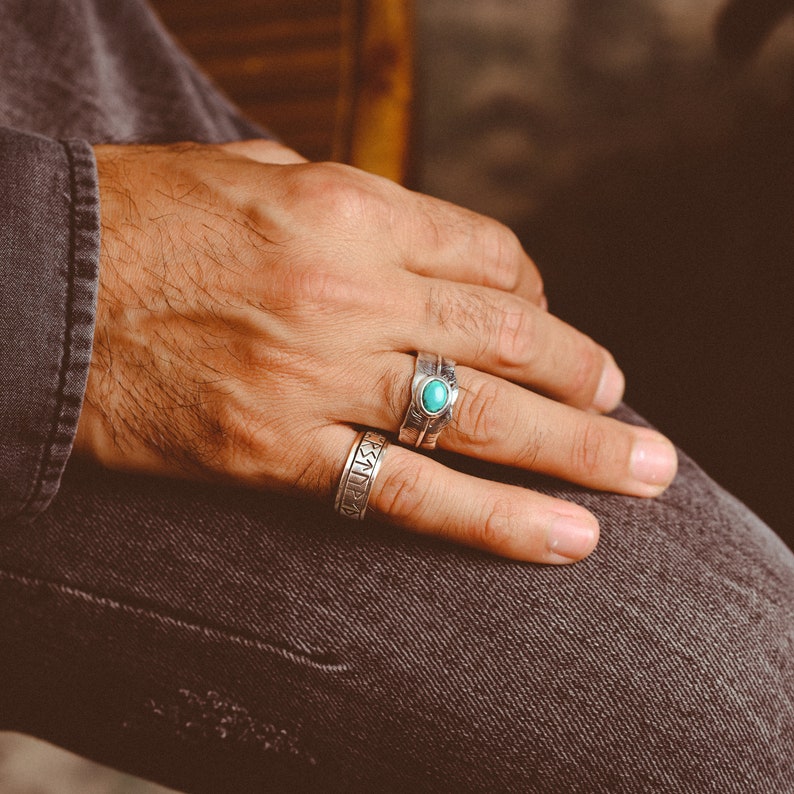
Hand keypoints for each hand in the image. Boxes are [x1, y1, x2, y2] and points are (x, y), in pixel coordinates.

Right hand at [75, 140, 676, 563]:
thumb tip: (419, 234)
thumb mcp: (259, 173)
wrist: (42, 283)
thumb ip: (350, 202)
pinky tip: (562, 539)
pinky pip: (406, 493)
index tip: (551, 329)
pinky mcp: (278, 452)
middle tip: (626, 408)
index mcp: (348, 207)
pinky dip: (493, 520)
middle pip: (506, 337)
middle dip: (583, 376)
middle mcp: (349, 290)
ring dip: (574, 448)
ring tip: (639, 473)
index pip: (488, 256)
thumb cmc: (148, 217)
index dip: (537, 297)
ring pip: (479, 418)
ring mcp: (318, 376)